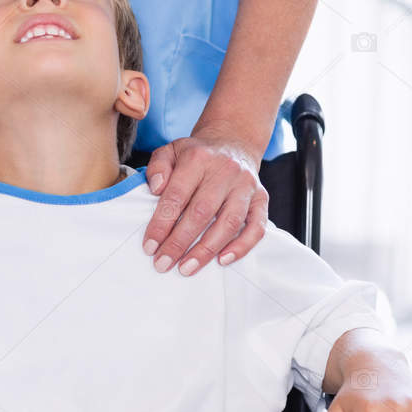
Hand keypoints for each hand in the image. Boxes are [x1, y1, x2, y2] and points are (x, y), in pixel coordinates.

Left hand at [142, 132, 268, 274]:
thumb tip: (156, 188)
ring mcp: (246, 185)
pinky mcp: (261, 198)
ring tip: (187, 268)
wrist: (233, 143)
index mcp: (198, 158)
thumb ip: (158, 167)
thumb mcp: (171, 150)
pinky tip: (222, 260)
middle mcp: (225, 170)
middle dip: (180, 242)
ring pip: (229, 223)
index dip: (161, 224)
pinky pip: (256, 227)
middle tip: (163, 263)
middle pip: (202, 212)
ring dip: (207, 250)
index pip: (176, 195)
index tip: (149, 246)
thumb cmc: (197, 154)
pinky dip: (242, 246)